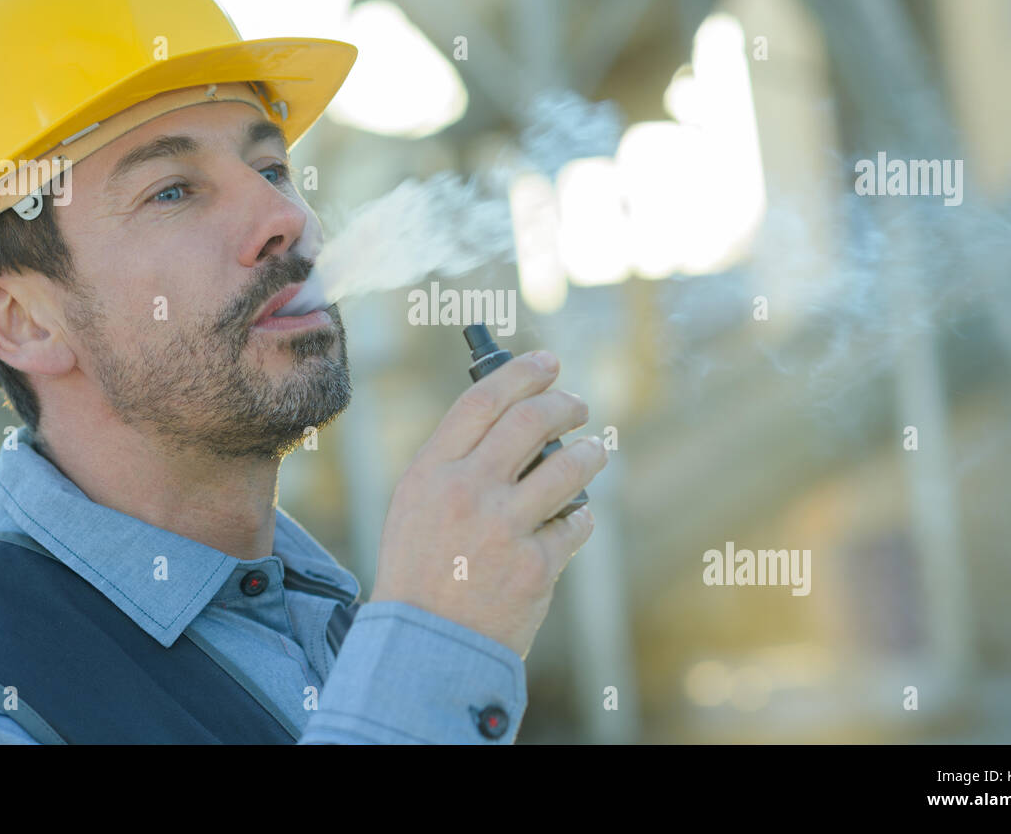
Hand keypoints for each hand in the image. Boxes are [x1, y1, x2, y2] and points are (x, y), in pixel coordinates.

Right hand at [368, 350, 606, 658]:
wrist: (426, 648)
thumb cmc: (420, 572)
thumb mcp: (415, 506)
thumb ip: (455, 464)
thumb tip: (513, 418)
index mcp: (431, 472)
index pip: (482, 400)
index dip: (520, 372)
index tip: (547, 362)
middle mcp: (467, 492)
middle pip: (531, 420)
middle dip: (565, 403)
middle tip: (579, 404)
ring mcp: (504, 529)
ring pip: (569, 466)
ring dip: (590, 453)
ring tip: (595, 453)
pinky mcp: (536, 566)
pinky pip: (577, 523)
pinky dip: (580, 517)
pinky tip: (573, 520)